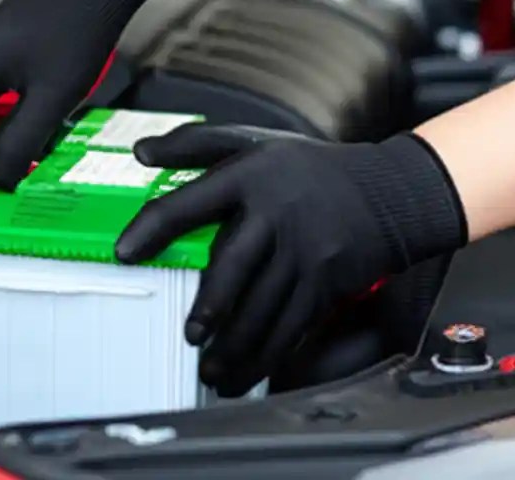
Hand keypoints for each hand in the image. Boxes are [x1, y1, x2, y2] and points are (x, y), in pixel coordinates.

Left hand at [115, 124, 466, 395]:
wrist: (390, 192)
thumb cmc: (309, 168)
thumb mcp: (254, 141)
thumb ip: (194, 145)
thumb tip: (139, 153)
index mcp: (249, 175)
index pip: (191, 201)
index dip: (153, 228)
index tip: (124, 253)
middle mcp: (276, 213)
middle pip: (233, 264)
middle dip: (211, 304)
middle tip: (191, 334)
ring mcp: (306, 250)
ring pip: (263, 305)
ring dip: (236, 345)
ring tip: (211, 370)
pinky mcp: (327, 282)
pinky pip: (293, 325)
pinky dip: (268, 354)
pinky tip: (246, 373)